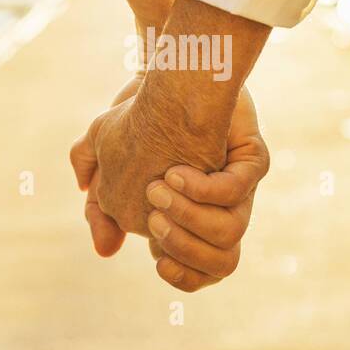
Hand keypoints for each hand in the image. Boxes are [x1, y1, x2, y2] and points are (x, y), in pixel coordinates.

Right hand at [70, 84, 268, 289]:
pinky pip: (240, 188)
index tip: (156, 257)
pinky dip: (208, 189)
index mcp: (191, 223)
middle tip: (154, 215)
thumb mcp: (105, 164)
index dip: (179, 273)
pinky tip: (177, 171)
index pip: (198, 273)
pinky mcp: (251, 158)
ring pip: (232, 231)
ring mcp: (239, 187)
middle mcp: (220, 211)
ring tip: (160, 189)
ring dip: (192, 219)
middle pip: (222, 262)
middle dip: (184, 248)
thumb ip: (98, 206)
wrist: (165, 76)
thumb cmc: (138, 121)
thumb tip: (104, 250)